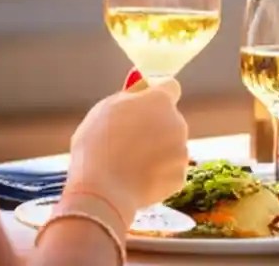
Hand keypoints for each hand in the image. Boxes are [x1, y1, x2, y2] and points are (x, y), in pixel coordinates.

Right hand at [66, 78, 189, 218]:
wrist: (102, 192)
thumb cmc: (97, 146)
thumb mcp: (104, 110)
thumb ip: (127, 97)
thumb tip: (139, 87)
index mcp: (159, 101)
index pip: (170, 87)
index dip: (156, 96)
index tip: (144, 106)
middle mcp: (177, 122)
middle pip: (169, 120)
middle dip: (154, 127)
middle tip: (128, 142)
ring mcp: (181, 151)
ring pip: (170, 146)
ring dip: (157, 152)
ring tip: (128, 165)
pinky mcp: (180, 176)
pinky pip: (169, 171)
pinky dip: (157, 176)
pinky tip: (136, 180)